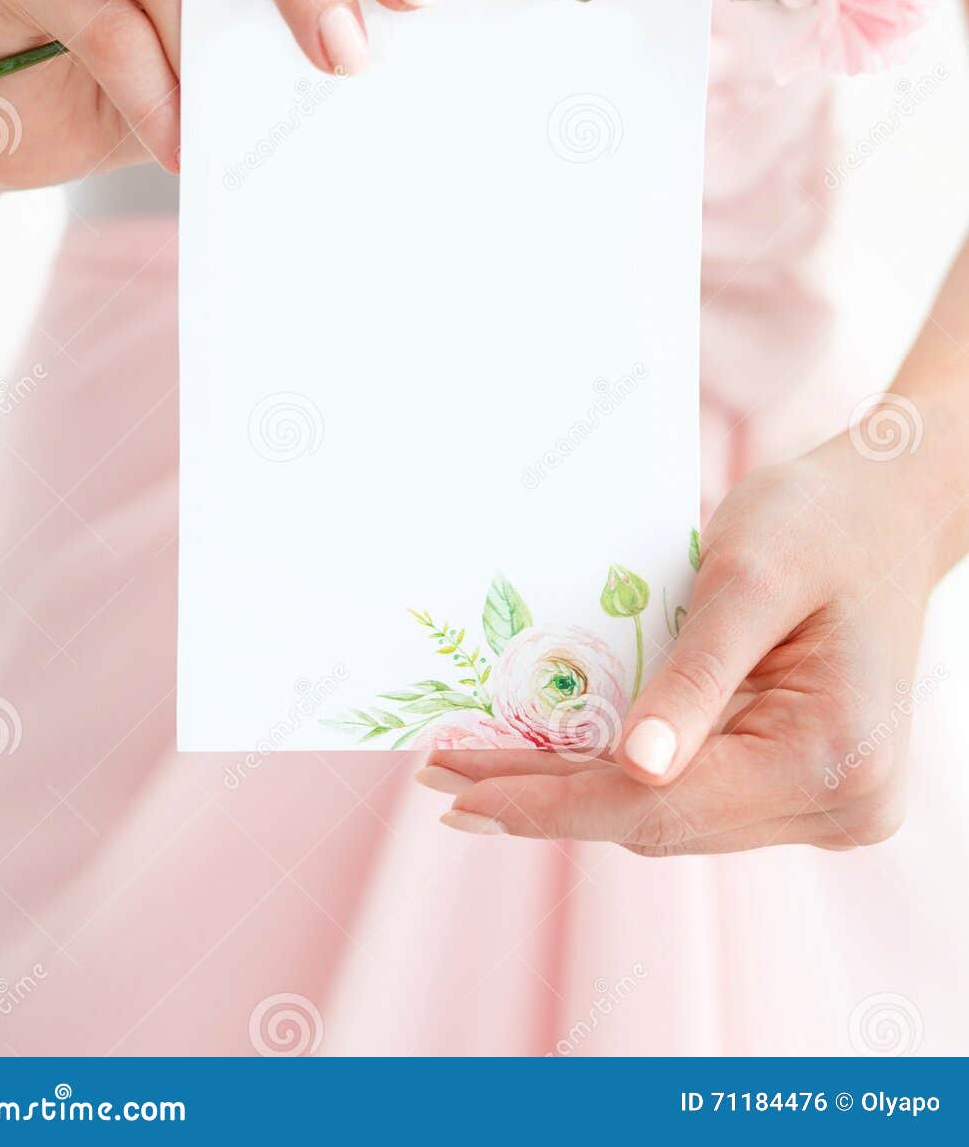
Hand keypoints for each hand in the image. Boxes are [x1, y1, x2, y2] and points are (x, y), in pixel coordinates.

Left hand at [423, 433, 943, 850]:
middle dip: (546, 796)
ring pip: (670, 818)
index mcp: (833, 759)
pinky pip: (694, 795)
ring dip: (577, 791)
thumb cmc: (822, 522)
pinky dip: (622, 774)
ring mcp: (828, 806)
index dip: (549, 801)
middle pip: (658, 822)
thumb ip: (694, 676)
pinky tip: (554, 756)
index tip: (459, 789)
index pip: (659, 805)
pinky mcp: (806, 789)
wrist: (890, 510)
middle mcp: (839, 805)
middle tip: (443, 771)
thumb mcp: (748, 578)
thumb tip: (632, 770)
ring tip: (481, 764)